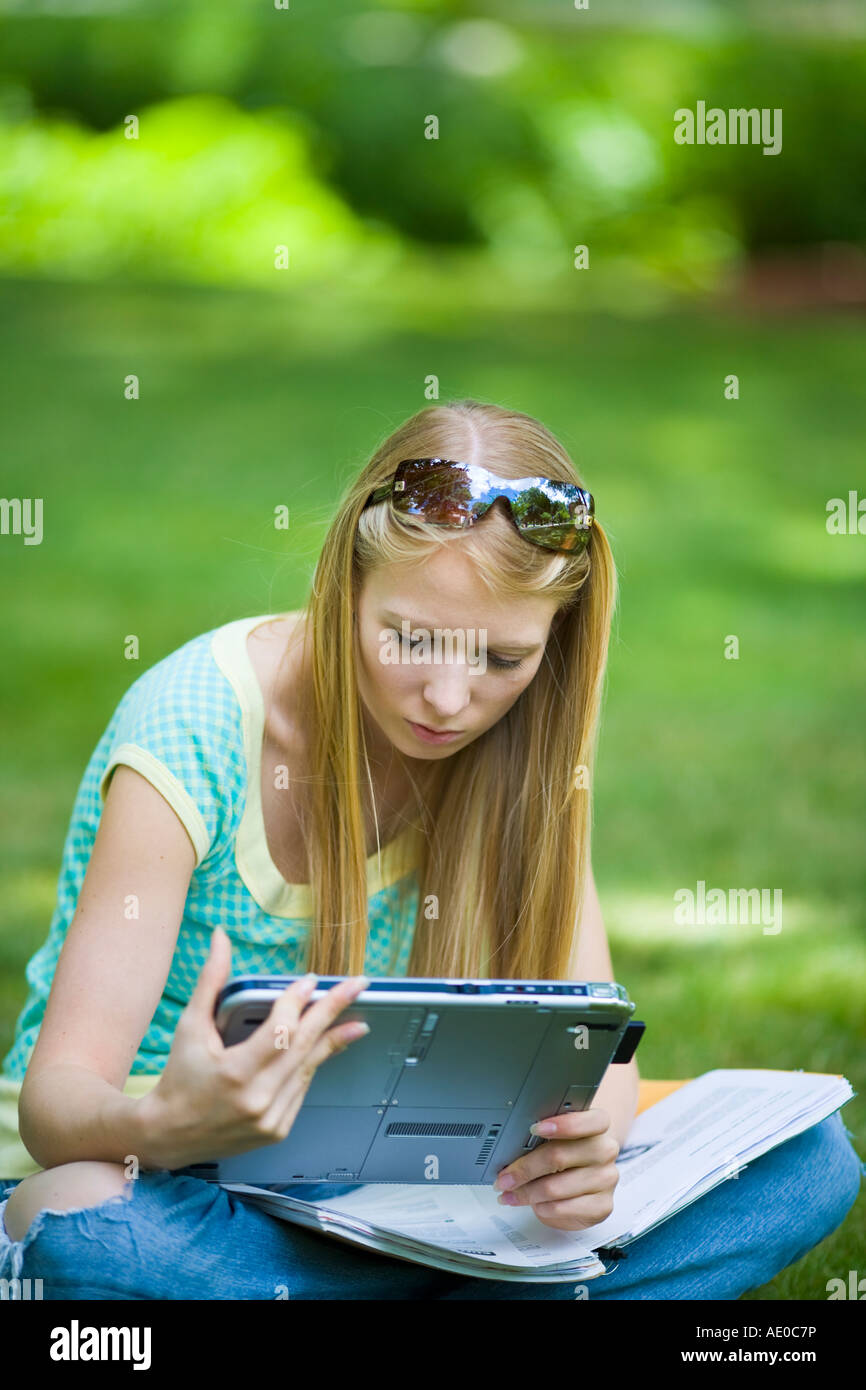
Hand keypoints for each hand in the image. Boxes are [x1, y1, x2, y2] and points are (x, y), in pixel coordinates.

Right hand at [138, 927, 370, 1169]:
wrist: (169, 1135)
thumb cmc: (179, 1078)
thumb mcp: (189, 1026)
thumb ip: (211, 981)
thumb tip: (220, 938)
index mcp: (235, 1073)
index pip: (279, 1031)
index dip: (296, 1002)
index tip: (309, 981)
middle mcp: (257, 1099)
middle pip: (305, 1046)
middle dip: (334, 1010)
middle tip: (357, 986)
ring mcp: (271, 1119)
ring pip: (309, 1067)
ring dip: (332, 1039)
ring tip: (356, 1019)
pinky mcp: (277, 1130)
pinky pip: (302, 1087)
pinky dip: (311, 1063)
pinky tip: (322, 1047)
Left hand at [492, 1108, 619, 1231]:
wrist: (587, 1179)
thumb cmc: (567, 1152)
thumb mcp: (557, 1137)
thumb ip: (543, 1135)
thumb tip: (510, 1146)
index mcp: (598, 1125)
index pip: (589, 1120)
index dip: (562, 1124)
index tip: (535, 1128)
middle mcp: (605, 1150)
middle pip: (559, 1156)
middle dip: (524, 1169)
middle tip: (504, 1177)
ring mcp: (606, 1179)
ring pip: (556, 1187)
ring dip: (527, 1192)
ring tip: (511, 1194)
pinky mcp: (602, 1206)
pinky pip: (562, 1208)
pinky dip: (542, 1208)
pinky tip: (534, 1204)